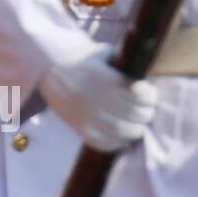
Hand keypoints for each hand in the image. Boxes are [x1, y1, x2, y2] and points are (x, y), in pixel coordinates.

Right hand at [40, 51, 157, 151]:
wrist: (46, 63)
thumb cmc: (81, 57)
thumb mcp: (104, 53)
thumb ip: (124, 65)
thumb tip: (144, 82)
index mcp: (107, 79)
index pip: (144, 96)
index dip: (150, 97)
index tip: (147, 94)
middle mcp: (99, 98)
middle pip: (138, 116)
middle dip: (146, 114)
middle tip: (144, 111)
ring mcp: (88, 115)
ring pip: (125, 132)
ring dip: (136, 130)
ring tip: (135, 125)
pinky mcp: (78, 127)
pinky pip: (105, 143)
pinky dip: (117, 143)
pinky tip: (121, 137)